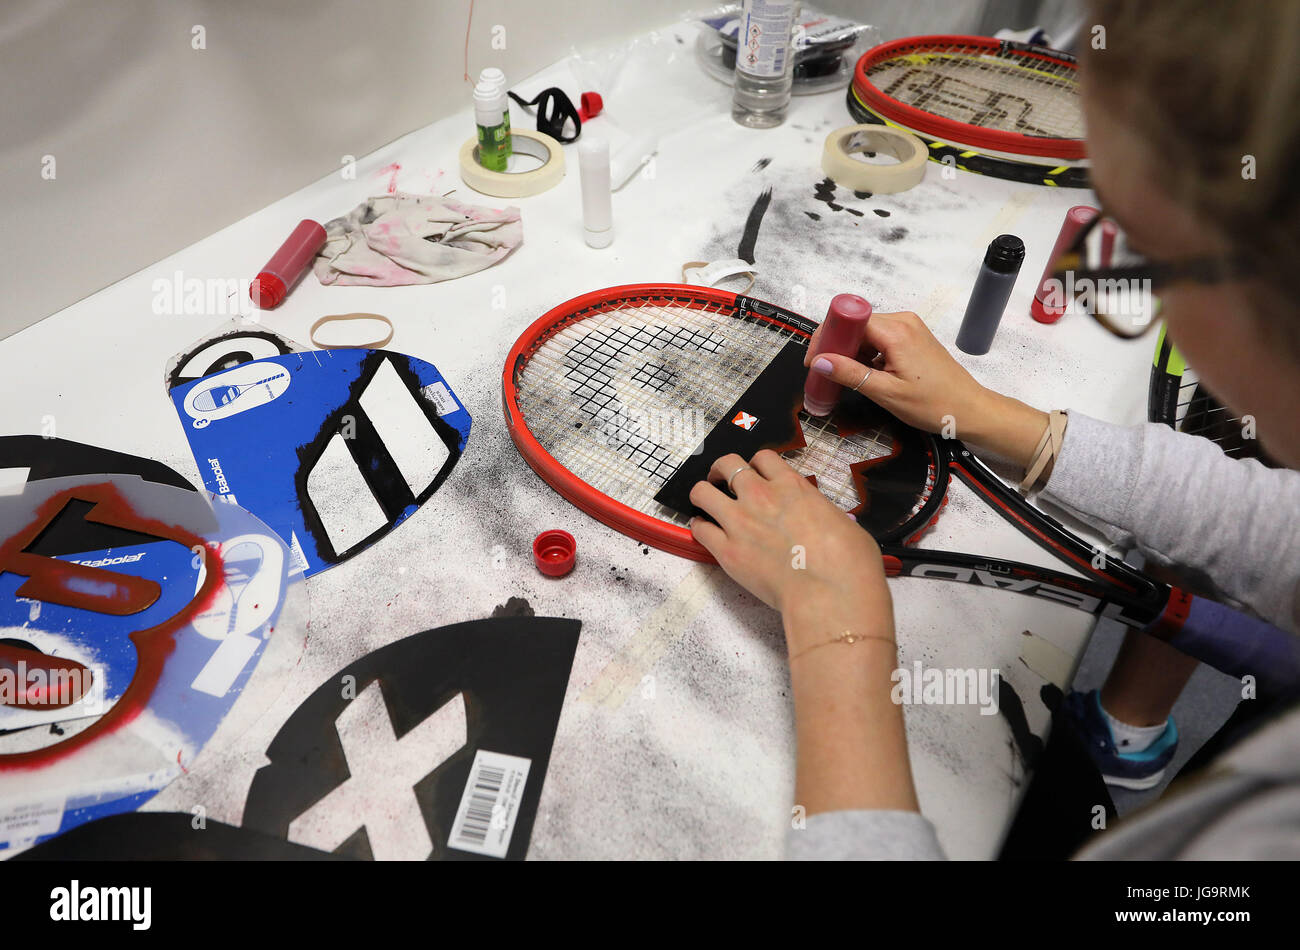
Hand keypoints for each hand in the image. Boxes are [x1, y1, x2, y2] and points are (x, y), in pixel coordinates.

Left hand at [688, 450, 891, 643]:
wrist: (829, 593)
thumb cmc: (847, 562)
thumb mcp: (842, 521)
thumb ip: (820, 512)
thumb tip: (820, 518)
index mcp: (792, 486)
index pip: (762, 458)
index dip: (756, 465)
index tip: (756, 475)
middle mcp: (761, 496)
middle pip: (727, 464)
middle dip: (721, 470)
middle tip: (721, 481)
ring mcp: (740, 522)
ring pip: (702, 491)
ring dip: (703, 494)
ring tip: (705, 504)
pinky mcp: (727, 551)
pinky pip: (699, 529)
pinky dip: (699, 527)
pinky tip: (705, 531)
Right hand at [804, 310, 1048, 468]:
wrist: (970, 410)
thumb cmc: (933, 404)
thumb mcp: (886, 393)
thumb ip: (850, 374)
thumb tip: (819, 362)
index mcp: (896, 331)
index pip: (850, 320)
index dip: (828, 338)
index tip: (815, 361)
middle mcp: (903, 321)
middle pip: (857, 324)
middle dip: (837, 346)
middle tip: (825, 373)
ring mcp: (909, 327)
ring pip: (867, 333)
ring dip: (852, 353)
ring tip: (845, 378)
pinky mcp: (913, 337)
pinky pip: (880, 339)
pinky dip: (867, 354)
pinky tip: (865, 375)